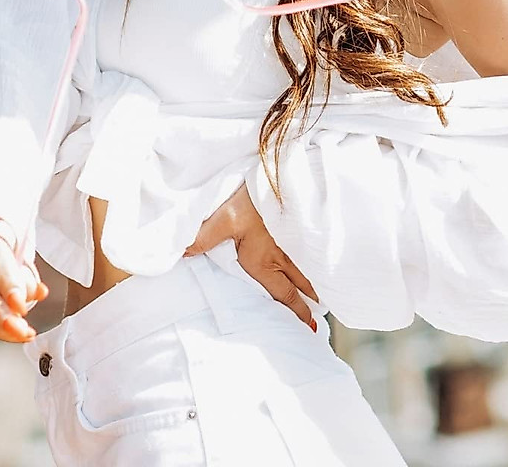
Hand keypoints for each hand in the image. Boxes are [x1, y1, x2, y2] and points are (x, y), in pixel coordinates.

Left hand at [182, 182, 319, 330]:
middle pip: (304, 286)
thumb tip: (181, 254)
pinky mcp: (305, 229)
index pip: (284, 295)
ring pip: (313, 271)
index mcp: (265, 263)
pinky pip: (316, 254)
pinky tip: (326, 265)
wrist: (279, 176)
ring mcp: (298, 244)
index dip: (297, 313)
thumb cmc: (250, 201)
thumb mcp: (222, 219)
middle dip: (312, 302)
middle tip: (319, 316)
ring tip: (324, 295)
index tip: (310, 329)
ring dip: (318, 284)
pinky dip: (322, 265)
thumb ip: (202, 238)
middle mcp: (285, 258)